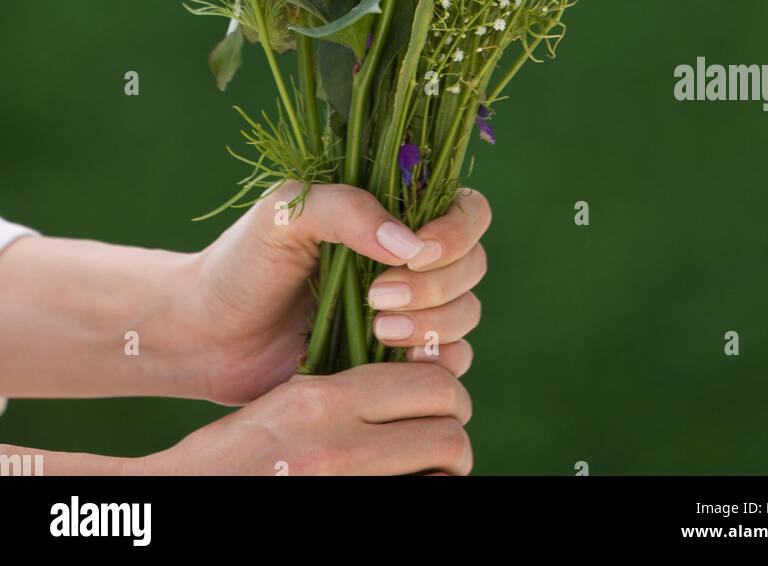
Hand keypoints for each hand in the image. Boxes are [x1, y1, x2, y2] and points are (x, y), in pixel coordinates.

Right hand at [139, 363, 472, 475]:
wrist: (182, 500)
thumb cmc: (231, 458)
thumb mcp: (285, 406)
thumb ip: (343, 396)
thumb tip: (409, 394)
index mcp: (322, 399)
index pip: (428, 380)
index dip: (446, 393)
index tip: (439, 405)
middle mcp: (336, 444)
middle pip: (448, 429)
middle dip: (453, 437)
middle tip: (443, 447)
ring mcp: (342, 487)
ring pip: (442, 473)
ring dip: (443, 474)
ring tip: (428, 474)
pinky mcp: (347, 520)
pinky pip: (416, 501)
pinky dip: (423, 494)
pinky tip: (406, 492)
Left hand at [182, 183, 490, 403]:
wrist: (209, 333)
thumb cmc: (244, 261)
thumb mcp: (287, 213)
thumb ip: (348, 211)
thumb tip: (410, 245)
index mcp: (394, 211)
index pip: (466, 210)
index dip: (457, 231)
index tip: (417, 250)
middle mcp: (411, 258)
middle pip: (473, 265)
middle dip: (437, 282)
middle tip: (378, 296)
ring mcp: (411, 311)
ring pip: (467, 314)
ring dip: (433, 322)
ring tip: (376, 325)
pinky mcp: (398, 362)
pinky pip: (448, 364)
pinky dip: (429, 361)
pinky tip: (383, 354)